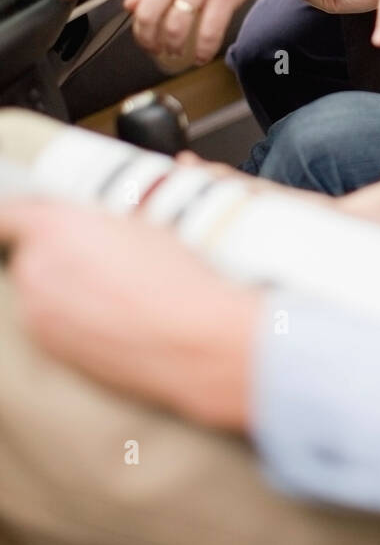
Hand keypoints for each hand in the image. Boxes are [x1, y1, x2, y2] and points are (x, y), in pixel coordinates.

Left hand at [0, 199, 260, 429]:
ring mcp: (39, 317)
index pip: (10, 212)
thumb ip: (120, 204)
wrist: (197, 343)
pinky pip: (52, 322)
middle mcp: (36, 272)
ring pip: (41, 288)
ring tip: (113, 284)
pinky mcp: (52, 351)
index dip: (25, 212)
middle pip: (28, 251)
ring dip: (65, 282)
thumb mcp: (152, 218)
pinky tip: (115, 313)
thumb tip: (133, 193)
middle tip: (99, 248)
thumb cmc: (179, 280)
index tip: (39, 213)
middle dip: (58, 248)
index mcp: (53, 228)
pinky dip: (74, 315)